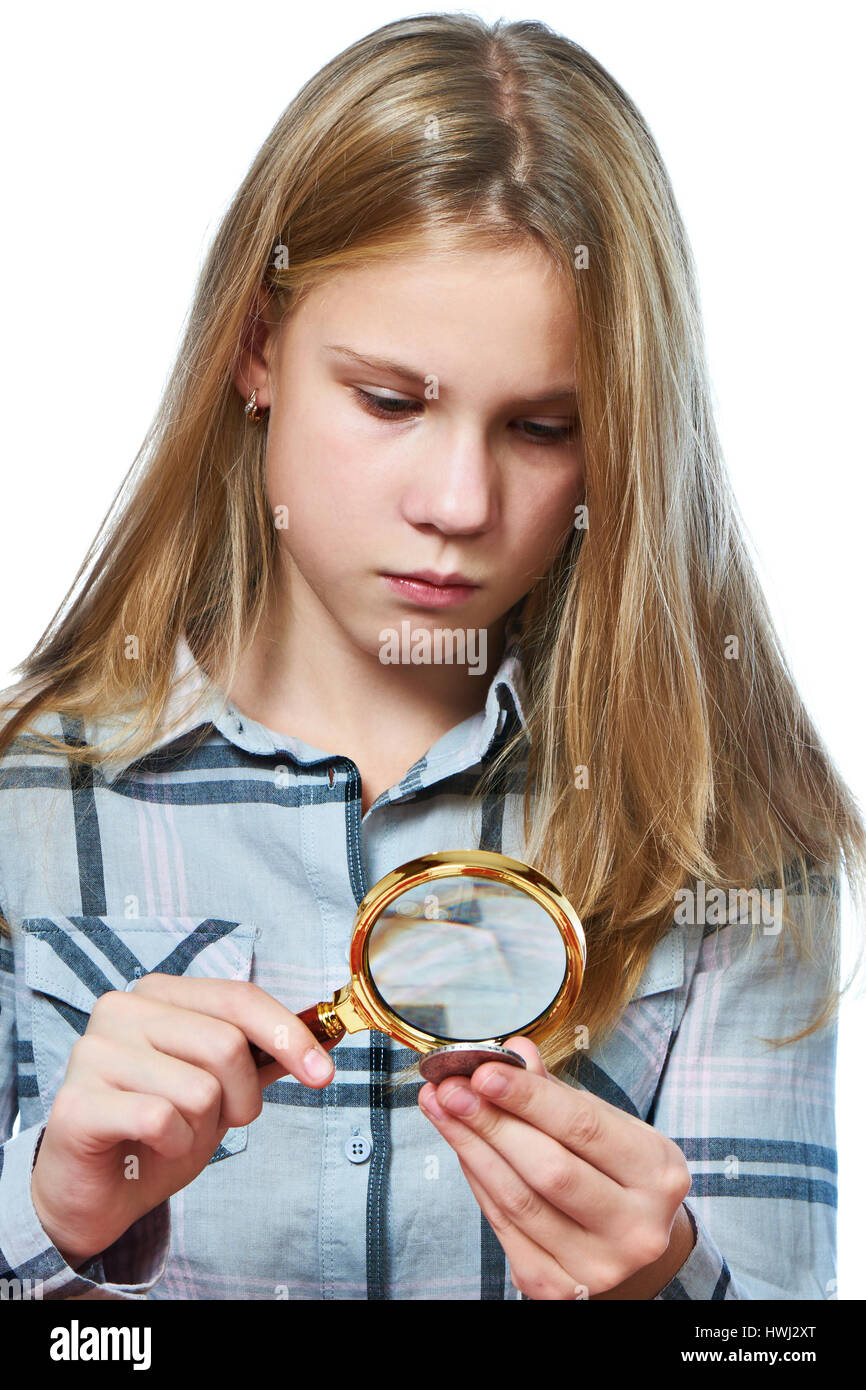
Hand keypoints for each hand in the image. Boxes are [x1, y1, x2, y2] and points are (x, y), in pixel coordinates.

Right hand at [31, 975, 334, 1268]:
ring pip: (200, 1088)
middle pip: (226, 1045)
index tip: (323, 1074)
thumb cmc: (158, 1133)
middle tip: (212, 1122)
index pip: (239, 998)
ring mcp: (94, 1051)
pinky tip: (148, 1149)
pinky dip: (172, 1146)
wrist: (95, 1194)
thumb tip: (330, 1032)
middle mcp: (122, 1009)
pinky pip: (162, 1120)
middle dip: (239, 1099)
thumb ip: (265, 1057)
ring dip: (201, 1130)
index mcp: (159, 994)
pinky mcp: (77, 1102)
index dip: (289, 1036)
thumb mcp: (223, 1089)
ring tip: (170, 1136)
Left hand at [417, 1035, 693, 1299]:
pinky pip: (504, 1227)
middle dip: (491, 1123)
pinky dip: (478, 1182)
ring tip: (442, 1109)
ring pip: (519, 1201)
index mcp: (658, 1174)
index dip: (528, 1097)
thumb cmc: (617, 1171)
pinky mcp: (558, 1289)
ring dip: (472, 1149)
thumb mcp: (607, 1125)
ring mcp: (599, 1266)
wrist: (632, 1241)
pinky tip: (462, 1149)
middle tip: (451, 1089)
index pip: (583, 1127)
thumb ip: (559, 1094)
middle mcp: (637, 1227)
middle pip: (549, 1169)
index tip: (483, 1071)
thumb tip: (516, 1053)